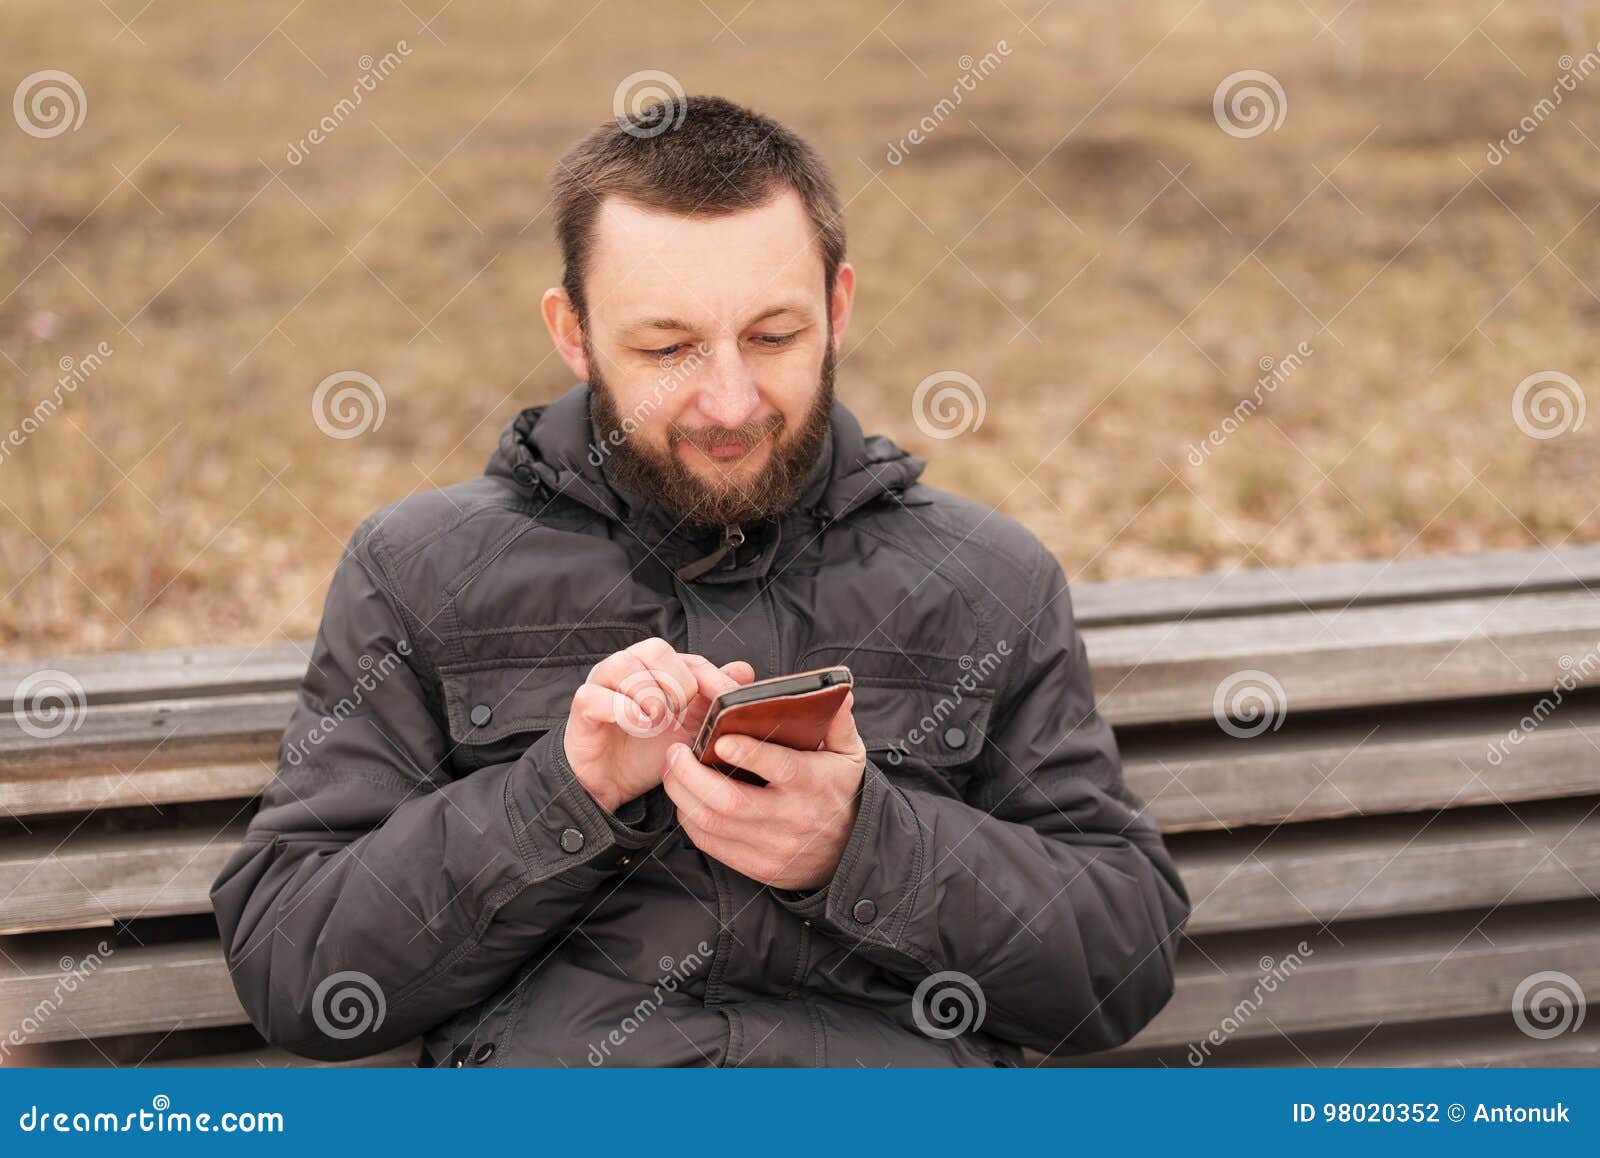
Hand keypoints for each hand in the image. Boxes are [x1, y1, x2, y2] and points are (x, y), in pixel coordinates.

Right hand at [563, 638, 754, 812]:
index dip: (710, 677)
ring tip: (657, 722)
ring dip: (649, 693)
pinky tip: (638, 725)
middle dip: (677, 680)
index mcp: (655, 670)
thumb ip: (713, 699)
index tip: (725, 700)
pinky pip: (596, 695)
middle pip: (655, 649)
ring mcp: (601, 684)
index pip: (689, 659)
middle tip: (681, 711)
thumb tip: (744, 671)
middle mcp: (627, 668)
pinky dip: (622, 709)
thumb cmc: (648, 751)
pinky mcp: (582, 707)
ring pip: (624, 665)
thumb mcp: (689, 729)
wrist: (610, 785)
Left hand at [661, 691, 866, 890]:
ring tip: (674, 769)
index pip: (780, 768)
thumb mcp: (849, 754)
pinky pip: (710, 843)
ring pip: (712, 823)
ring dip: (683, 794)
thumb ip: (838, 722)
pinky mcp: (756, 866)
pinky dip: (690, 819)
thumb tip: (839, 693)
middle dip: (692, 775)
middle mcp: (791, 817)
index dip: (749, 754)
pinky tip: (687, 798)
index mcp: (813, 783)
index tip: (721, 740)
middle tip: (676, 751)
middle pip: (730, 801)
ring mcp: (772, 846)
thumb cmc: (839, 793)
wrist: (848, 853)